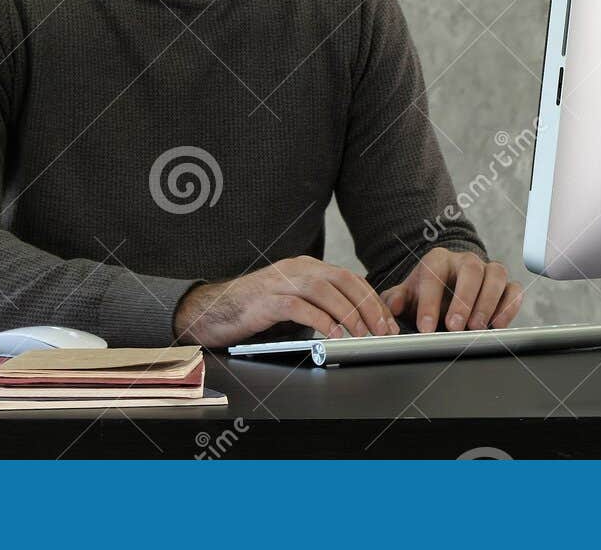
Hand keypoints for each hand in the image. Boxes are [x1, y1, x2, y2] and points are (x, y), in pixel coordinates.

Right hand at [173, 256, 399, 347]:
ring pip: (326, 291)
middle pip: (343, 281)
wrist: (213, 311)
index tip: (387, 321)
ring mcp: (281, 282)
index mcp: (306, 266)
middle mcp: (296, 268)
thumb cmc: (255, 310)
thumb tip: (353, 321)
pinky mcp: (267, 300)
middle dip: (368, 306)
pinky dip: (321, 320)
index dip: (372, 299)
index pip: (349, 278)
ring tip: (363, 335)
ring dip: (349, 314)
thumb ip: (319, 304)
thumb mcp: (293, 302)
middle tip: (383, 330)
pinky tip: (333, 334)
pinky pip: (301, 307)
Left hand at [381, 247, 522, 332]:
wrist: (447, 289)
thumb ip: (396, 299)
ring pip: (495, 275)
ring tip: (476, 328)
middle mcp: (465, 260)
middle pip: (470, 269)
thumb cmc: (427, 293)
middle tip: (455, 327)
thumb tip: (394, 304)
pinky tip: (497, 325)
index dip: (429, 302)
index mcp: (437, 260)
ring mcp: (487, 271)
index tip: (425, 327)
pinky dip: (508, 306)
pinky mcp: (505, 285)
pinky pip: (513, 289)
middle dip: (463, 299)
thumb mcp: (408, 295)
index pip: (433, 274)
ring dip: (487, 302)